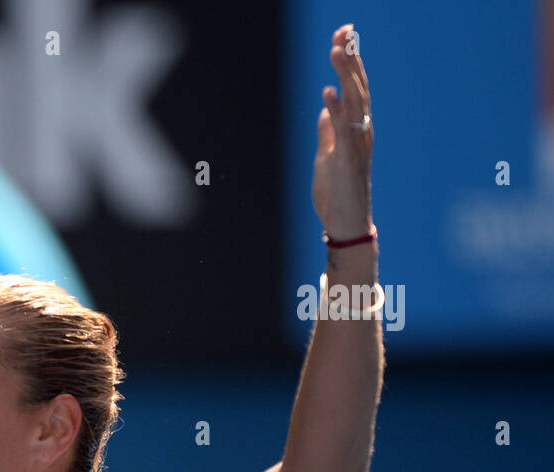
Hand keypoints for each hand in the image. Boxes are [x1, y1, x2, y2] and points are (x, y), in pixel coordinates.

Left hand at [312, 24, 373, 240]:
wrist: (344, 225)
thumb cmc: (337, 194)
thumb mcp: (327, 156)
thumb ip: (328, 133)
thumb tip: (325, 110)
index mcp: (355, 128)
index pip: (354, 87)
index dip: (350, 61)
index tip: (343, 35)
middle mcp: (361, 132)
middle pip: (358, 87)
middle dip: (351, 58)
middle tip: (344, 31)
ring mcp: (358, 145)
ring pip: (355, 103)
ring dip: (345, 75)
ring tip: (335, 50)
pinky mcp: (350, 161)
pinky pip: (344, 131)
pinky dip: (336, 111)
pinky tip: (327, 92)